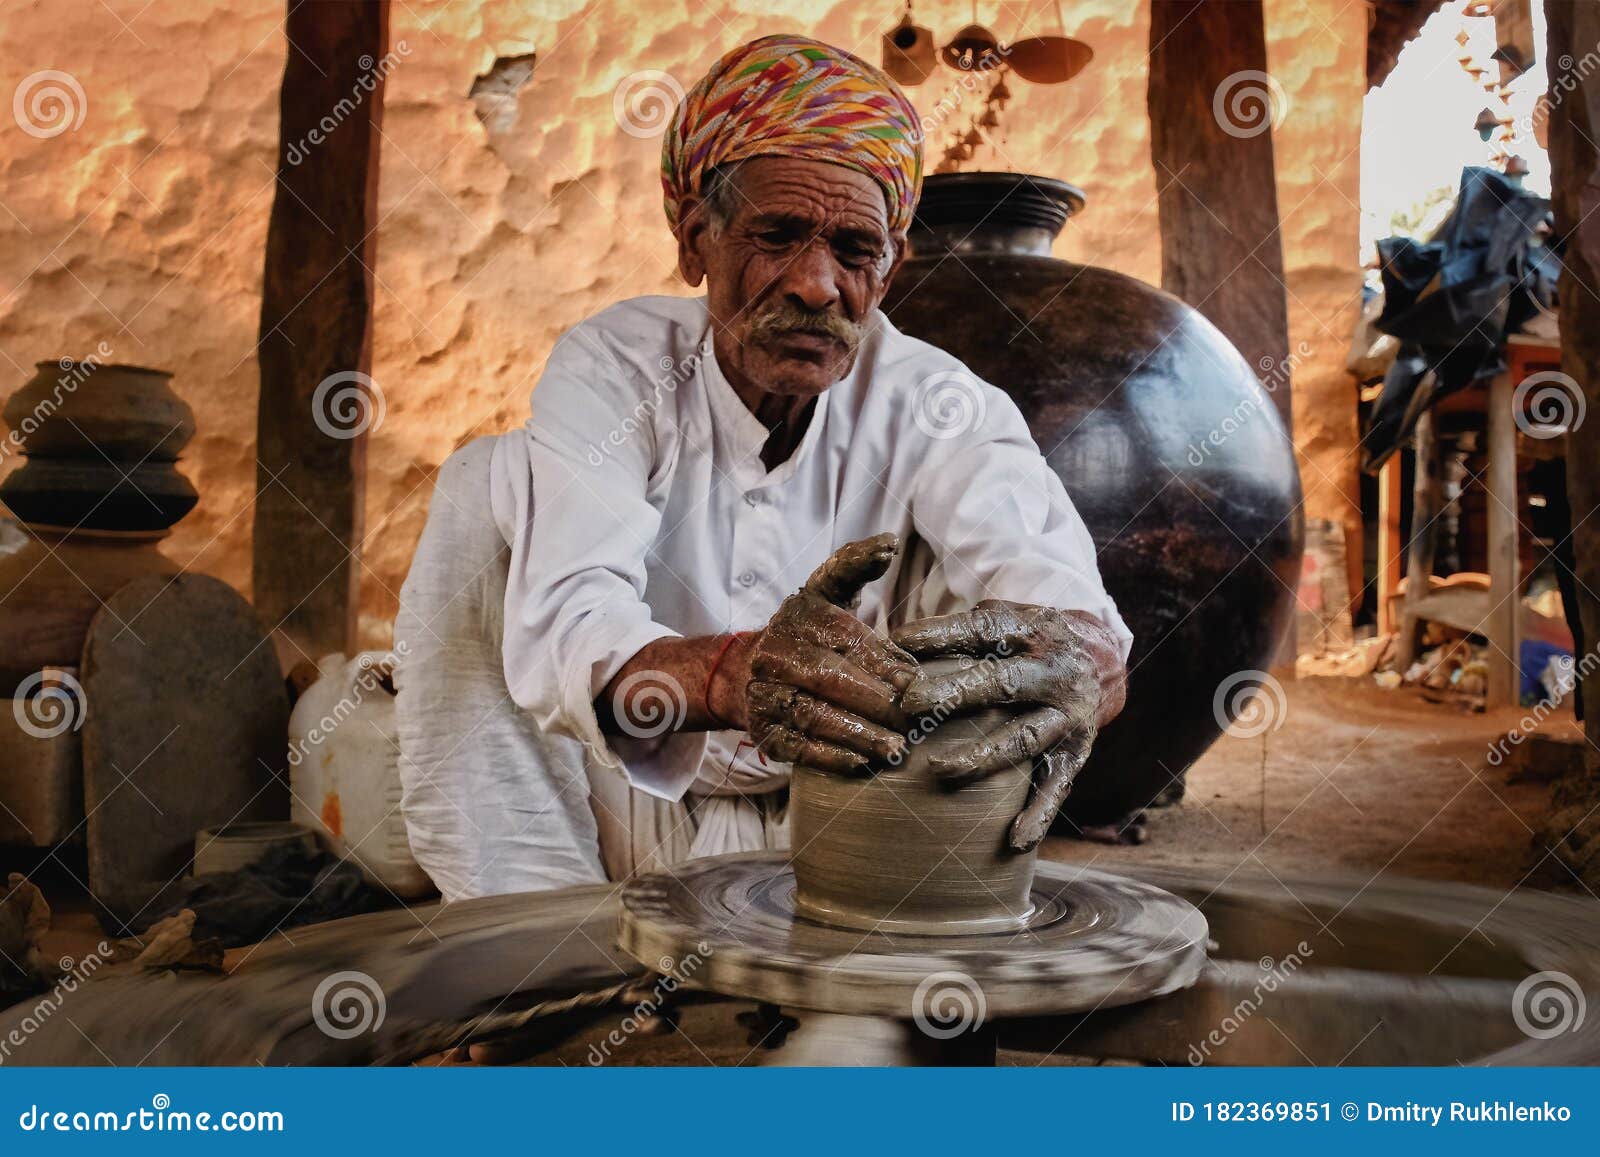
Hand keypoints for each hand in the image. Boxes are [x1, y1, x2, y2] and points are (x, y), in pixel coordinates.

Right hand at [744, 534, 917, 774]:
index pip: (846, 639)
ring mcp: (766, 695)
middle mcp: (776, 654)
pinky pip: (798, 748)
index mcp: (798, 617)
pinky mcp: (763, 731)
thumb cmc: (805, 631)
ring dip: (859, 735)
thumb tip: (888, 543)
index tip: (917, 682)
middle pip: (832, 679)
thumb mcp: (826, 591)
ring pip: (816, 716)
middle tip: (914, 719)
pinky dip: (831, 756)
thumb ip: (856, 565)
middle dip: (877, 701)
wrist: (744, 672)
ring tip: (896, 748)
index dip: (884, 662)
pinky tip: (861, 763)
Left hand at [891, 600, 1125, 851]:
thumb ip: (962, 631)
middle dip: (955, 693)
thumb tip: (894, 645)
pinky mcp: (1077, 753)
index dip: (943, 634)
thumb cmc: (1027, 643)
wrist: (1099, 663)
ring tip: (939, 771)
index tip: (901, 642)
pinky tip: (1015, 840)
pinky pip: (1057, 786)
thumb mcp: (1006, 621)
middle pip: (1003, 684)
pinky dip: (1038, 814)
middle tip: (909, 703)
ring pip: (1023, 739)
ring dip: (981, 757)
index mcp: (1035, 631)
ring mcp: (1069, 717)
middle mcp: (1056, 674)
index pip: (986, 630)